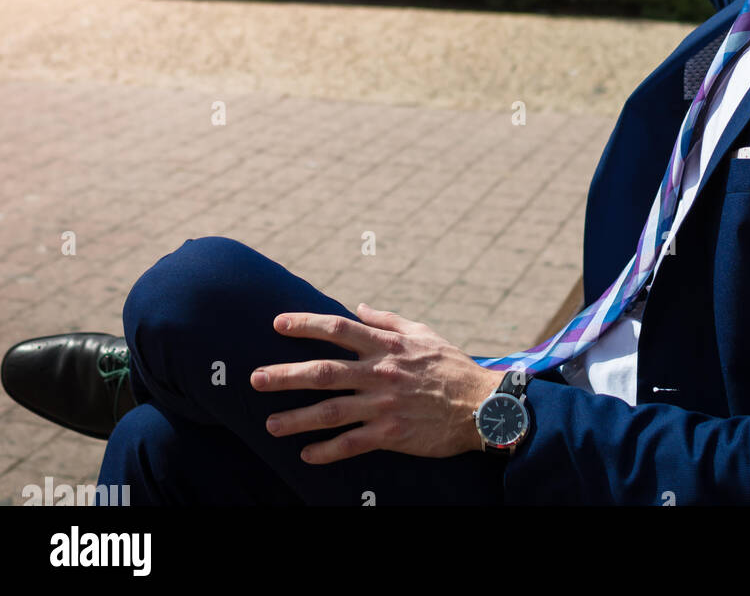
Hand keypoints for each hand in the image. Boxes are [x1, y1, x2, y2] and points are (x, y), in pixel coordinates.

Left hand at [250, 305, 503, 463]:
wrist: (482, 406)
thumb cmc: (451, 365)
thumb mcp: (423, 332)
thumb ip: (388, 320)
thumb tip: (358, 307)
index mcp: (387, 346)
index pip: (338, 329)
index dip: (306, 324)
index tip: (278, 323)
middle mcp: (381, 373)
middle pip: (324, 372)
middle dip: (286, 375)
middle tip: (255, 379)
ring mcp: (384, 405)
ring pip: (331, 411)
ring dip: (297, 418)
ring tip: (271, 423)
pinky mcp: (391, 435)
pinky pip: (352, 443)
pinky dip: (327, 450)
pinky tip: (306, 454)